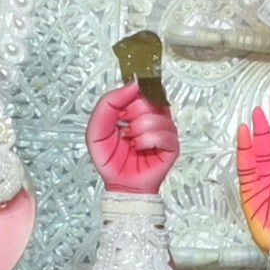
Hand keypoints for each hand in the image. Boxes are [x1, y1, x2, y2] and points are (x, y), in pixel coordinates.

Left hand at [86, 81, 178, 195]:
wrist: (118, 184)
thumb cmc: (109, 158)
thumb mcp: (97, 128)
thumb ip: (108, 103)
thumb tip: (133, 85)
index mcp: (137, 109)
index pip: (142, 89)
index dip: (131, 96)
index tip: (120, 112)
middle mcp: (154, 117)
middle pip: (150, 100)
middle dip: (132, 114)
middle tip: (124, 129)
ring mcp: (165, 131)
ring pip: (157, 117)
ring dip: (138, 131)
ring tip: (131, 142)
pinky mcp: (172, 146)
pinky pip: (164, 135)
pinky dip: (146, 141)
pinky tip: (139, 148)